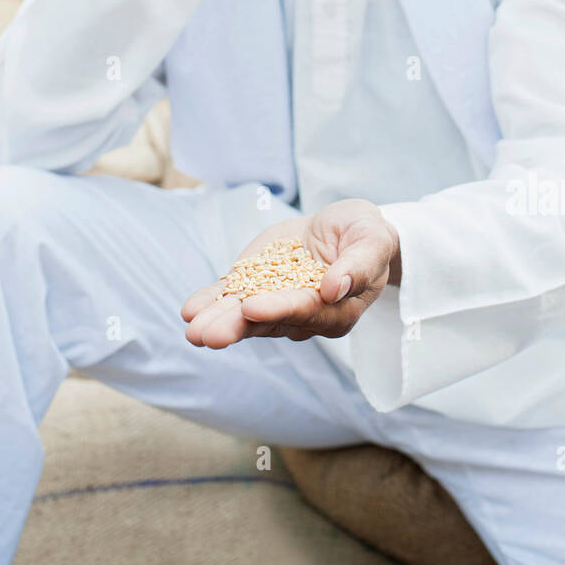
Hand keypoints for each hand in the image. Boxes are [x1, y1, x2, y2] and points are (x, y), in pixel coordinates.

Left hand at [180, 199, 400, 349]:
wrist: (346, 228)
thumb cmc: (366, 235)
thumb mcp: (374, 240)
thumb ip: (359, 265)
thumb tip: (334, 287)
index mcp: (337, 309)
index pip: (305, 310)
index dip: (279, 309)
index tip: (252, 308)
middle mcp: (304, 315)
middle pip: (269, 322)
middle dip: (237, 328)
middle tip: (208, 336)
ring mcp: (277, 303)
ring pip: (245, 316)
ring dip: (218, 321)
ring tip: (192, 328)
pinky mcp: (258, 287)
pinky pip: (234, 298)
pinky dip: (212, 302)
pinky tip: (191, 309)